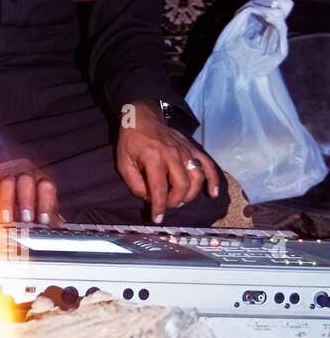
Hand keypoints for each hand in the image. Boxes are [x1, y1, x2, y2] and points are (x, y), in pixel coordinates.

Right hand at [0, 158, 59, 225]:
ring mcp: (6, 174)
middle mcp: (24, 174)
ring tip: (6, 220)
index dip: (45, 203)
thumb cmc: (29, 191)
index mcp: (40, 179)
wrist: (8, 169)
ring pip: (6, 183)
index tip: (44, 220)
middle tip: (26, 219)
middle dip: (26, 201)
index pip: (46, 186)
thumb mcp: (42, 201)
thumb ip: (50, 215)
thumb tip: (61, 231)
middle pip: (26, 182)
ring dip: (6, 202)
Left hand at [117, 99, 221, 223]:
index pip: (159, 188)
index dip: (159, 206)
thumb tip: (148, 199)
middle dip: (175, 202)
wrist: (143, 118)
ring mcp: (186, 150)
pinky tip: (212, 193)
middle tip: (166, 206)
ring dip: (190, 195)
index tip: (157, 218)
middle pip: (182, 185)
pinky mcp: (193, 148)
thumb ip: (134, 183)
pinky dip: (213, 180)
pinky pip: (208, 165)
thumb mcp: (123, 162)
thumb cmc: (131, 142)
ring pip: (196, 178)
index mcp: (153, 157)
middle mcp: (173, 154)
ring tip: (180, 201)